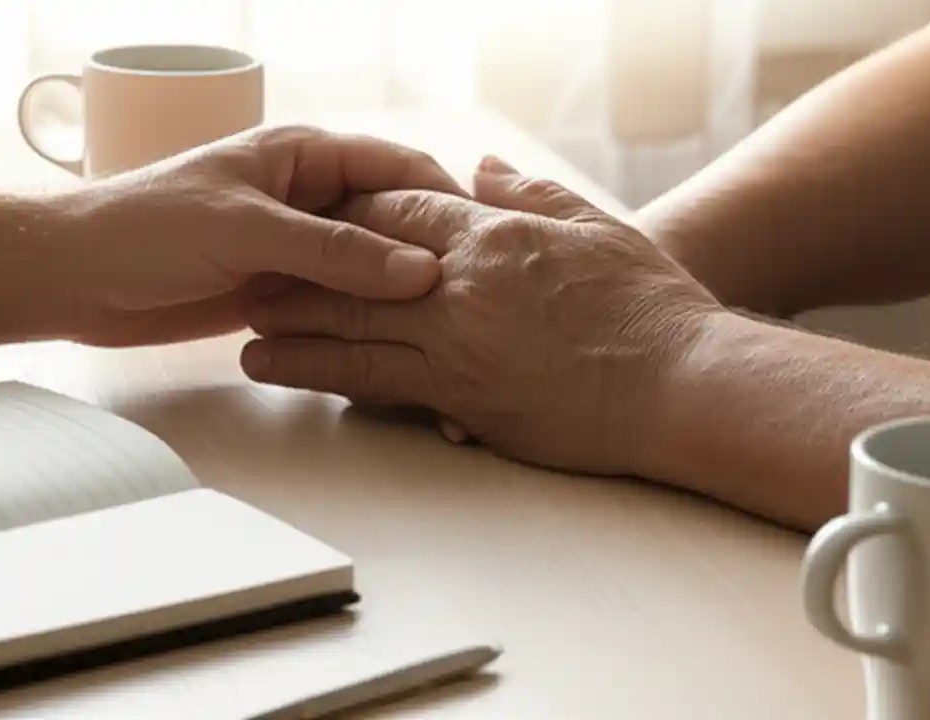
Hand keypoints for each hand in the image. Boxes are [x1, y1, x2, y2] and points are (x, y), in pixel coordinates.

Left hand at [46, 125, 463, 345]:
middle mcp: (308, 196)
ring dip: (401, 301)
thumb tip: (421, 270)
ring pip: (368, 270)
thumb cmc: (146, 228)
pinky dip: (363, 325)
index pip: (399, 165)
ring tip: (450, 340)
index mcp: (304, 154)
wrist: (74, 278)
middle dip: (432, 260)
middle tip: (476, 305)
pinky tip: (396, 354)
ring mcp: (295, 247)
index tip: (487, 245)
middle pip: (392, 222)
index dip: (447, 201)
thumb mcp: (247, 230)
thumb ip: (333, 250)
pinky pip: (337, 305)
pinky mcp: (279, 291)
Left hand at [241, 157, 723, 477]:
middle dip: (300, 272)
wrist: (682, 384)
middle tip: (251, 275)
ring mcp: (456, 345)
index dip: (350, 210)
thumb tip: (482, 167)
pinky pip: (381, 385)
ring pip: (353, 331)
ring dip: (295, 333)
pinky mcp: (462, 400)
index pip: (400, 211)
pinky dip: (331, 378)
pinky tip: (298, 379)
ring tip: (247, 338)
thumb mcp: (595, 225)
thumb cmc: (650, 306)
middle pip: (357, 271)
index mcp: (493, 236)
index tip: (313, 213)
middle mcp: (461, 287)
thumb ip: (530, 195)